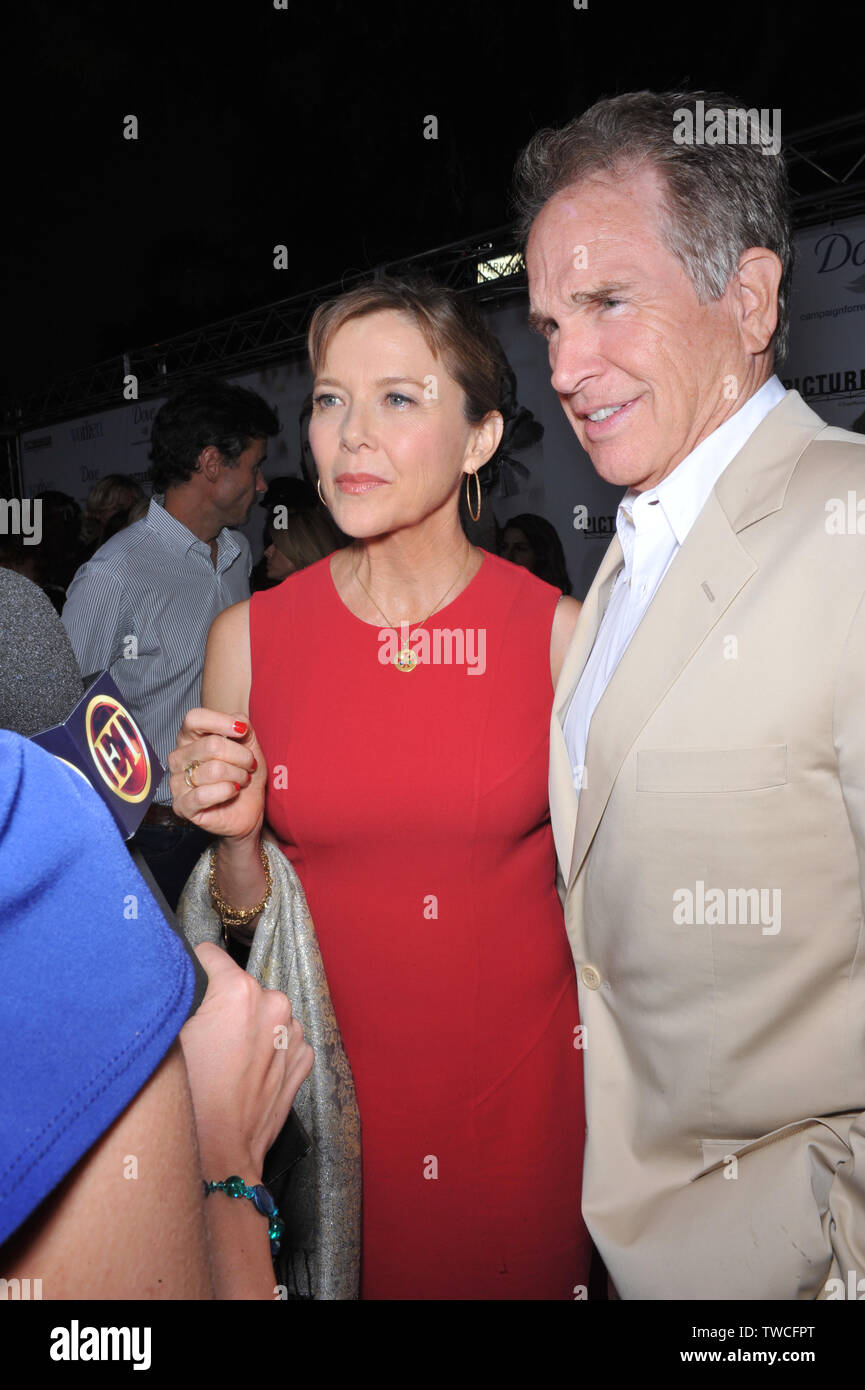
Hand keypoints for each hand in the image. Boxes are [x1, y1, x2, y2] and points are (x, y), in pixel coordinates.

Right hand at [168, 708, 265, 841]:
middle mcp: (178, 758)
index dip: (220, 721)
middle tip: (250, 765)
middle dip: (241, 756)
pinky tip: (233, 791)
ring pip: (213, 770)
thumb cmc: (243, 773)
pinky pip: (204, 794)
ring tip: (242, 780)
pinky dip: (226, 791)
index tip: (242, 731)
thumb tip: (237, 722)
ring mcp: (177, 782)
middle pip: (211, 745)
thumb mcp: (249, 744)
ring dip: (238, 775)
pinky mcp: (182, 806)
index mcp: (189, 738)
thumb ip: (242, 726)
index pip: (194, 718)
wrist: (248, 808)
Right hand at [179, 943, 313, 1178]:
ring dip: (248, 1025)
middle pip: (241, 987)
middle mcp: (274, 1004)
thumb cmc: (189, 1100)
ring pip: (264, 1013)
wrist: (219, 1156)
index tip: (185, 976)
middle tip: (201, 1033)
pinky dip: (266, 1047)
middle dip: (222, 1003)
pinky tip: (243, 1069)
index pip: (212, 956)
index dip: (194, 965)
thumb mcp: (168, 1038)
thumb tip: (179, 980)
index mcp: (240, 991)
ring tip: (223, 1058)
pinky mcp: (302, 1059)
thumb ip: (180, 999)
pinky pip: (282, 1038)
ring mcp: (293, 1033)